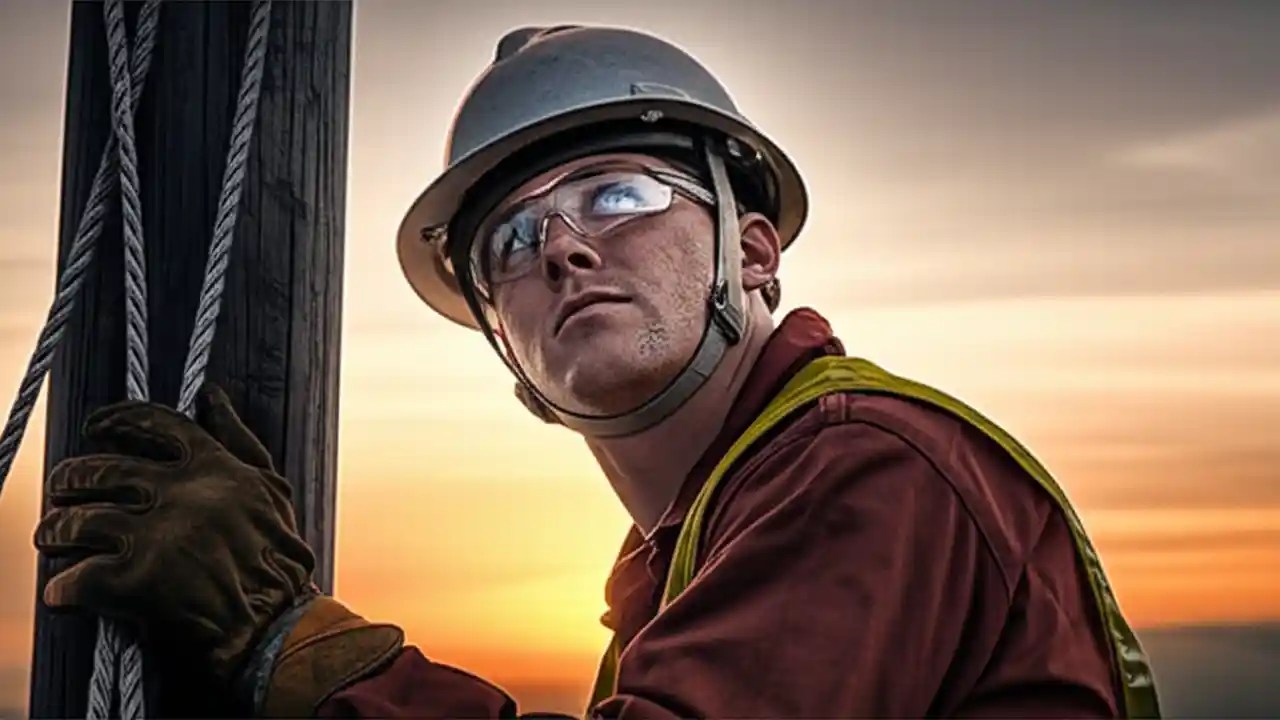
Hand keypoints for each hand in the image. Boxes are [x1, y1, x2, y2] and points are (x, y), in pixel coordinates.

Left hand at [34, 383, 317, 685]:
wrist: (278, 629)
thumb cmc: (278, 560)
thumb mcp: (269, 490)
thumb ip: (238, 440)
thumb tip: (213, 394)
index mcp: (214, 468)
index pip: (154, 424)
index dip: (116, 420)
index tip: (95, 426)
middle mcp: (183, 493)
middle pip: (100, 470)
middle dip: (70, 479)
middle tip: (61, 492)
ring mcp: (157, 536)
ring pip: (77, 520)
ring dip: (55, 531)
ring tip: (52, 540)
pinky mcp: (135, 583)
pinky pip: (77, 578)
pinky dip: (63, 588)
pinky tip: (64, 592)